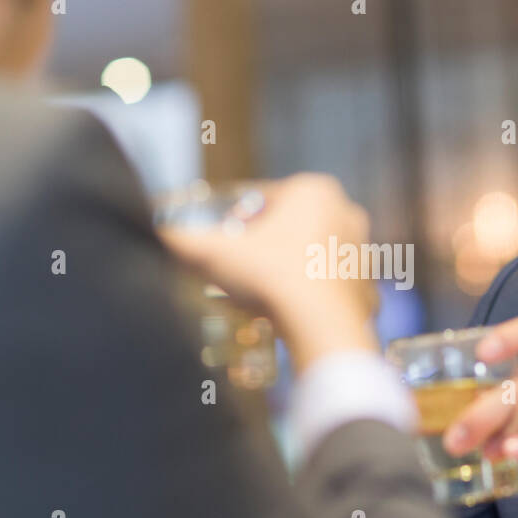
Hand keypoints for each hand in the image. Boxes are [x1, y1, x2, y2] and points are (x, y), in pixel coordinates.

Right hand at [158, 174, 379, 371]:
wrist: (319, 327)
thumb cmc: (269, 277)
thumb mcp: (213, 255)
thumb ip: (179, 241)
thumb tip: (149, 235)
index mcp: (314, 190)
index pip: (265, 198)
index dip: (237, 220)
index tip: (223, 240)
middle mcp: (346, 212)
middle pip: (292, 227)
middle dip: (265, 245)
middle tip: (240, 269)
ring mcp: (362, 252)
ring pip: (313, 258)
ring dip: (289, 271)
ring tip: (261, 295)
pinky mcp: (369, 288)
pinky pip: (331, 290)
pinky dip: (312, 300)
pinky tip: (290, 316)